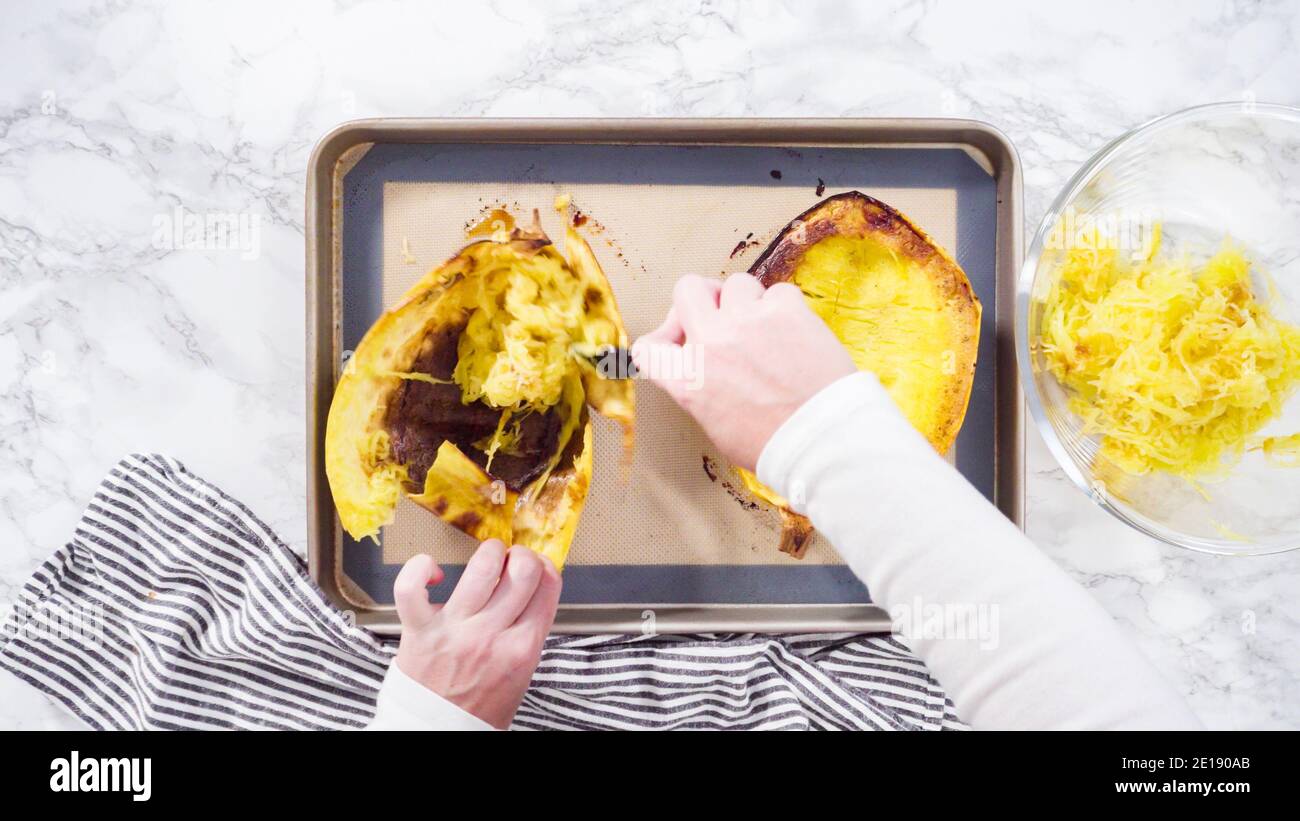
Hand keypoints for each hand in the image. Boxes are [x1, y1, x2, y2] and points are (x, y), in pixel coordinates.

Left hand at [392, 539, 560, 729]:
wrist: (437, 732)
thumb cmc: (479, 707)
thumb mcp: (522, 673)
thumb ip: (529, 632)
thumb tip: (533, 588)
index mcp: (522, 649)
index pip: (547, 584)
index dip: (544, 566)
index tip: (536, 567)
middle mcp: (491, 636)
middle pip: (522, 570)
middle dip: (521, 555)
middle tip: (512, 562)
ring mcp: (454, 630)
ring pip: (481, 566)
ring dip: (488, 552)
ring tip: (486, 560)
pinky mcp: (419, 630)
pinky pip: (412, 586)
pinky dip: (421, 568)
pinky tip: (434, 571)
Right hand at [632, 273, 856, 471]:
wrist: (823, 440)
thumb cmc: (774, 443)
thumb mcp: (715, 425)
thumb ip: (699, 388)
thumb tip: (704, 366)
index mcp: (686, 379)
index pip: (649, 345)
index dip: (665, 337)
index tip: (681, 339)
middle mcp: (710, 343)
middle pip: (687, 288)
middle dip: (703, 298)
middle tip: (721, 314)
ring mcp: (746, 321)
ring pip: (735, 283)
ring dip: (748, 302)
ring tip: (767, 329)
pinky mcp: (784, 310)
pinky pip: (778, 291)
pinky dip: (785, 308)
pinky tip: (795, 333)